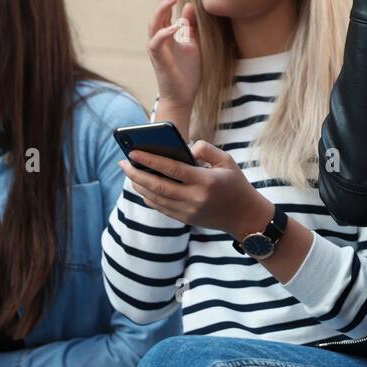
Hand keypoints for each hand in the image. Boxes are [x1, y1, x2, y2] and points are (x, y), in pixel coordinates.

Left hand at [118, 141, 267, 236]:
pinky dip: (147, 196)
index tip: (133, 152)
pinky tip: (141, 186)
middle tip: (123, 163)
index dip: (150, 160)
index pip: (171, 169)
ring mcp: (188, 211)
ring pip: (154, 198)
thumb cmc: (235, 183)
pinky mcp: (184, 219)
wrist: (244, 215)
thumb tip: (186, 147)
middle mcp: (194, 198)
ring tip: (129, 173)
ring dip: (138, 185)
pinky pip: (160, 207)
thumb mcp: (227, 160)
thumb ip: (206, 149)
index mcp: (205, 181)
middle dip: (136, 173)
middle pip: (156, 186)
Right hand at [147, 0, 201, 117]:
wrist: (183, 95)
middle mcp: (159, 37)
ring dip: (163, 9)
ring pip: (154, 23)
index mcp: (167, 32)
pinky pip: (157, 43)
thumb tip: (190, 7)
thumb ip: (190, 26)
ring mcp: (157, 47)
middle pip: (159, 11)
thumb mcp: (193, 44)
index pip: (166, 8)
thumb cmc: (187, 72)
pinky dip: (165, 33)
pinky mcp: (158, 59)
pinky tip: (174, 25)